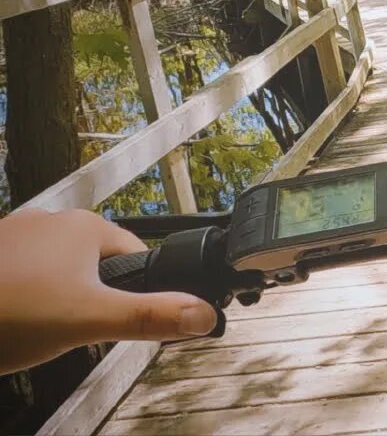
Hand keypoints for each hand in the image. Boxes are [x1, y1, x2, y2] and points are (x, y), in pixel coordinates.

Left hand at [0, 208, 217, 374]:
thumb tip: (203, 313)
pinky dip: (24, 298)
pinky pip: (24, 276)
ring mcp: (16, 235)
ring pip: (59, 271)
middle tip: (71, 328)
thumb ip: (150, 316)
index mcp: (85, 227)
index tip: (120, 317)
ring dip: (55, 299)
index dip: (135, 292)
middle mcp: (52, 222)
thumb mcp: (88, 322)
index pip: (136, 256)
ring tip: (37, 327)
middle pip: (96, 264)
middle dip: (91, 299)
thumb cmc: (5, 314)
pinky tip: (13, 322)